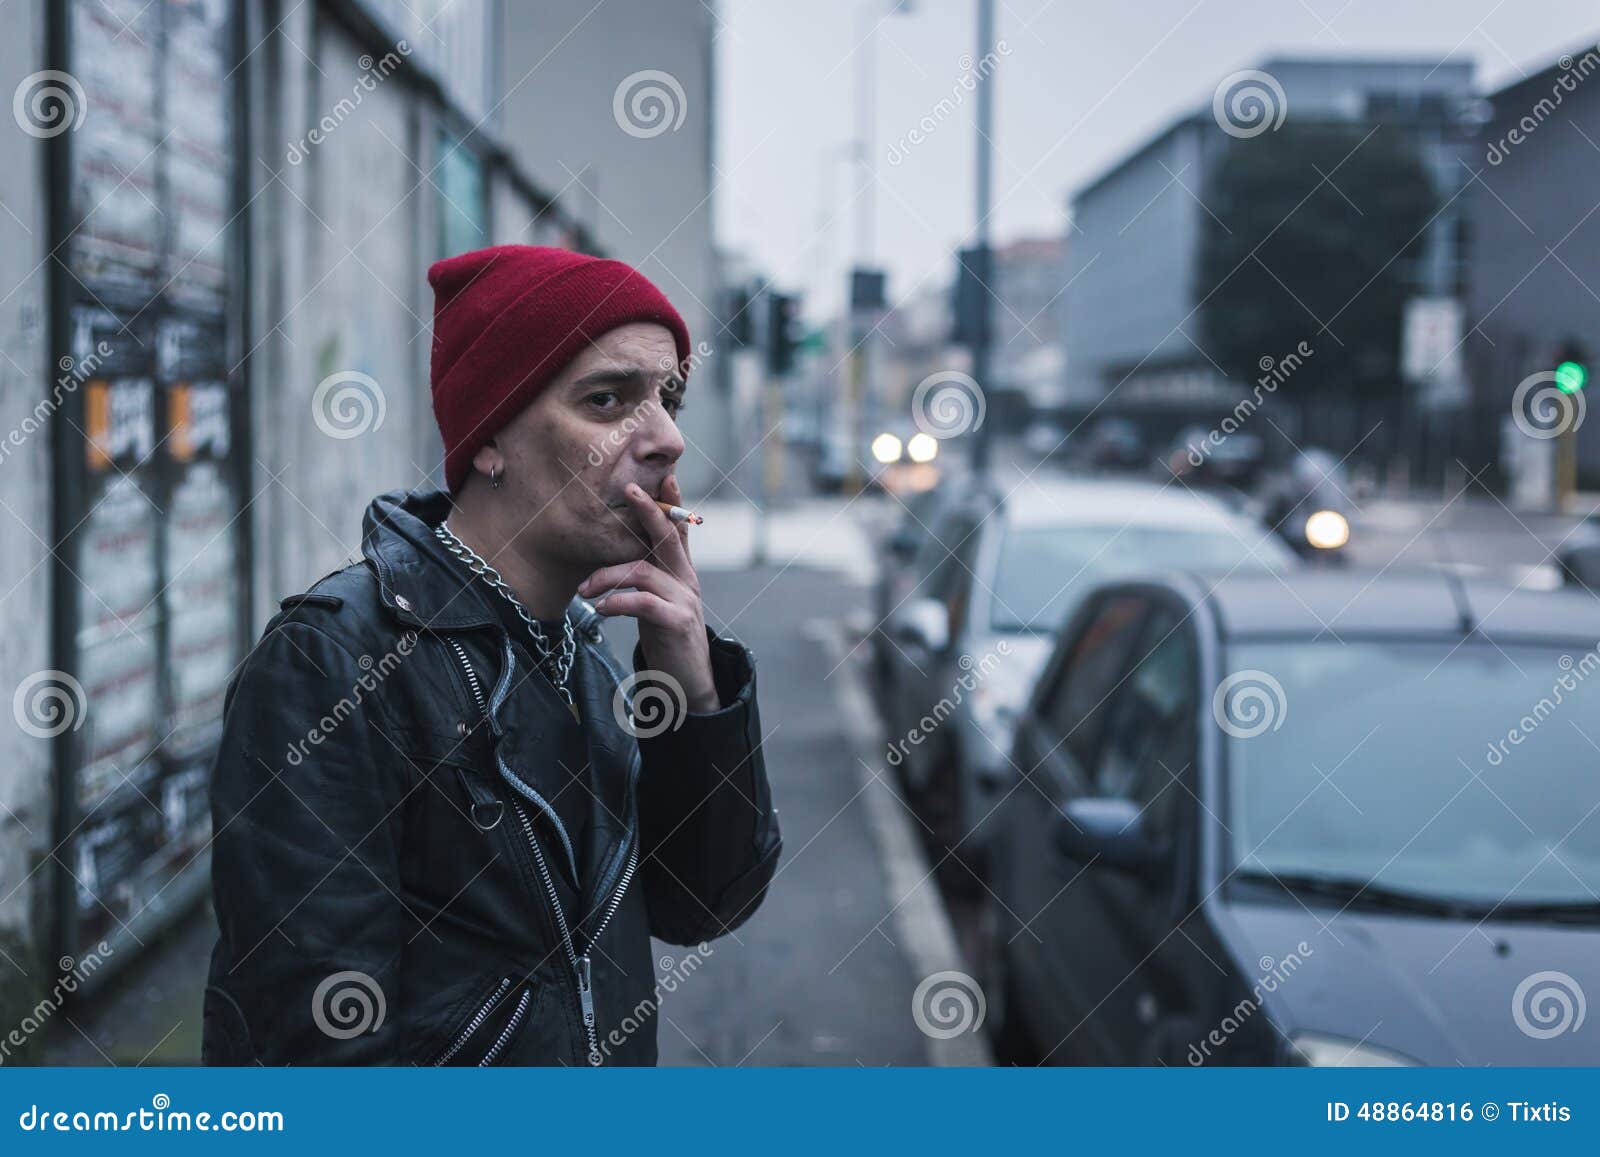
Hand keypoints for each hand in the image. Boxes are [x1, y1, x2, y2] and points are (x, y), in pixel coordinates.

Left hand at [578, 475, 718, 713]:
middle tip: (630, 490)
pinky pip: (644, 603)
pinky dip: (618, 601)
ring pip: (644, 571)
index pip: (678, 530)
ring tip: (583, 591)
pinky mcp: (677, 623)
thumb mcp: (657, 603)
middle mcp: (687, 580)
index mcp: (681, 573)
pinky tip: (601, 609)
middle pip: (669, 536)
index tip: (664, 476)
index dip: (672, 503)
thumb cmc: (666, 640)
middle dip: (649, 510)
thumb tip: (614, 560)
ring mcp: (685, 600)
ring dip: (607, 576)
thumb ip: (645, 579)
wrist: (688, 683)